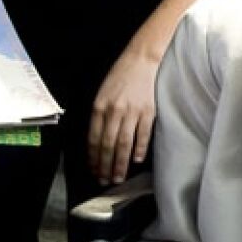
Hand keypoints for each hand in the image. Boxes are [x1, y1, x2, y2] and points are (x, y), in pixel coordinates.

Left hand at [88, 46, 158, 185]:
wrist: (141, 61)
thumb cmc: (120, 77)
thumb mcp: (102, 94)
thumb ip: (99, 116)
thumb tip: (97, 141)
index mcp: (99, 107)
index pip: (93, 139)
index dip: (93, 157)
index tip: (93, 170)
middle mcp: (114, 111)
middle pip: (108, 145)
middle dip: (105, 165)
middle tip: (105, 181)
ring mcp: (132, 112)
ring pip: (124, 144)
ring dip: (120, 163)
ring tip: (118, 177)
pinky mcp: (148, 112)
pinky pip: (143, 135)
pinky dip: (139, 149)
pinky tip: (136, 160)